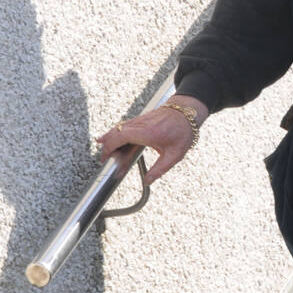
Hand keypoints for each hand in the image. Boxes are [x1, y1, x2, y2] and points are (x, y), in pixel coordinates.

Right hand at [94, 95, 208, 185]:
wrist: (188, 111)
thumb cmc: (183, 131)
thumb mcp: (175, 155)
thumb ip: (159, 169)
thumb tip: (148, 181)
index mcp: (147, 133)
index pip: (120, 137)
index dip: (109, 147)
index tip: (105, 157)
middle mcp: (140, 124)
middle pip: (115, 132)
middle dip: (106, 145)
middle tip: (104, 159)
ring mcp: (140, 120)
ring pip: (118, 127)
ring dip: (109, 138)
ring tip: (105, 152)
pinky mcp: (141, 118)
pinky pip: (124, 125)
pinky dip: (115, 132)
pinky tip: (110, 137)